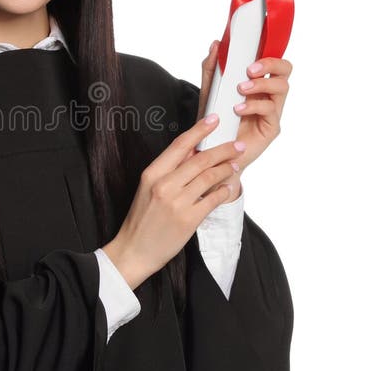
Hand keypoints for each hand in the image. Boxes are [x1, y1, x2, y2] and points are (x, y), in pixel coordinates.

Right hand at [102, 113, 243, 289]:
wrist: (134, 250)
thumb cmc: (142, 220)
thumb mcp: (148, 189)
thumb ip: (169, 171)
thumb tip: (192, 153)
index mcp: (152, 174)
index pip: (180, 145)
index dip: (199, 130)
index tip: (213, 120)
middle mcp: (164, 185)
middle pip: (200, 159)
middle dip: (223, 150)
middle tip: (237, 145)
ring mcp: (177, 202)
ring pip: (209, 177)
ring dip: (226, 169)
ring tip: (235, 166)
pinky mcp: (189, 219)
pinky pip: (213, 199)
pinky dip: (224, 192)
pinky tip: (228, 188)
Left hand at [197, 40, 290, 177]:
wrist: (213, 150)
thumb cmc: (216, 120)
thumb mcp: (209, 90)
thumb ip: (212, 68)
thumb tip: (216, 45)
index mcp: (257, 82)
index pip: (272, 60)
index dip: (268, 51)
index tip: (252, 48)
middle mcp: (268, 94)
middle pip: (285, 70)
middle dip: (270, 64)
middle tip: (249, 69)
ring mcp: (272, 110)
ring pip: (282, 87)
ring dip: (261, 84)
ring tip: (240, 89)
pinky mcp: (271, 127)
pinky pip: (270, 110)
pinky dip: (254, 106)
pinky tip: (238, 109)